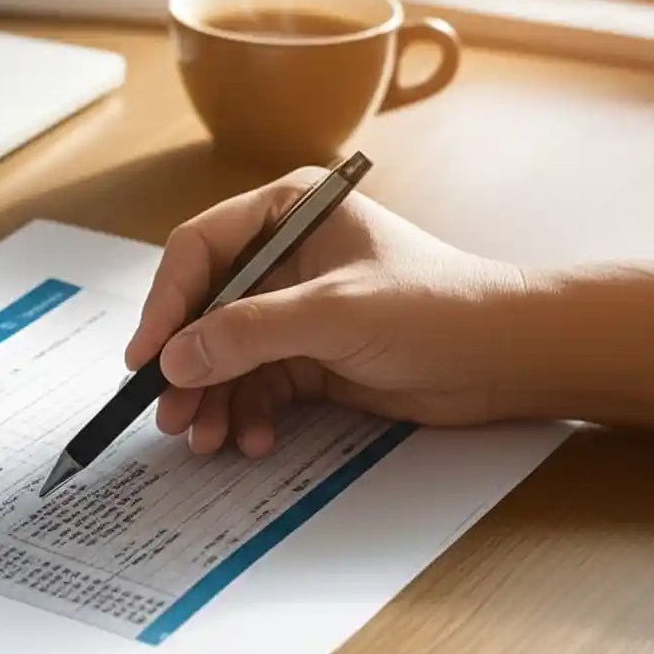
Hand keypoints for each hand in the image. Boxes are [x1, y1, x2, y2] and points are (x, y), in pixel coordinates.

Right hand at [125, 166, 530, 456]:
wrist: (505, 358)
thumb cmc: (436, 309)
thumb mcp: (333, 313)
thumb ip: (249, 332)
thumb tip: (174, 359)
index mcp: (286, 212)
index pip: (198, 250)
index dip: (165, 304)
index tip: (147, 358)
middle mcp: (281, 255)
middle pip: (203, 309)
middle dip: (186, 366)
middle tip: (170, 415)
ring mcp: (291, 308)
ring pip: (224, 355)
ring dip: (212, 399)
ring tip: (206, 440)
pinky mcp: (305, 354)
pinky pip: (254, 384)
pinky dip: (246, 413)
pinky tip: (252, 439)